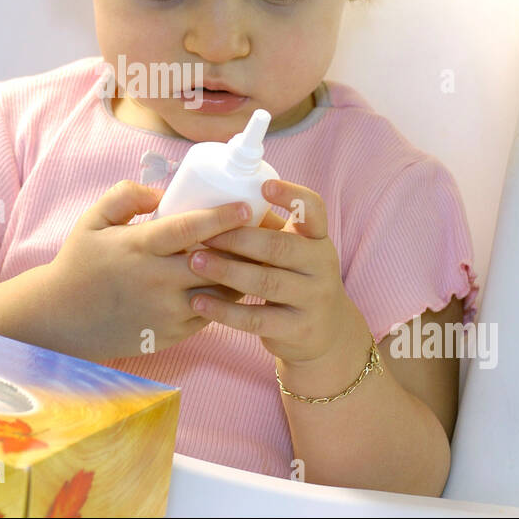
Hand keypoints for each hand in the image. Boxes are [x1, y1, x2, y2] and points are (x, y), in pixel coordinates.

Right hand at [42, 180, 256, 361]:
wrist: (60, 320)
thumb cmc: (79, 265)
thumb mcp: (92, 221)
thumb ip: (124, 196)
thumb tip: (162, 192)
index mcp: (140, 247)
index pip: (190, 229)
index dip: (222, 217)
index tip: (245, 207)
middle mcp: (157, 280)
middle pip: (215, 262)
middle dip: (243, 246)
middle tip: (263, 232)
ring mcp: (166, 310)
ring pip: (220, 292)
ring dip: (239, 275)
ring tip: (254, 258)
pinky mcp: (172, 333)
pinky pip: (211, 315)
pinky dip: (224, 300)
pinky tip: (233, 285)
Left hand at [185, 179, 359, 366]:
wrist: (325, 332)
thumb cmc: (294, 278)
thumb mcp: (292, 252)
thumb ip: (266, 231)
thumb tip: (215, 203)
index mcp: (318, 239)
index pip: (313, 209)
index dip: (291, 196)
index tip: (264, 186)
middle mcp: (322, 265)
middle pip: (279, 246)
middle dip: (238, 239)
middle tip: (204, 235)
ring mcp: (313, 298)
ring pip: (265, 282)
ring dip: (226, 271)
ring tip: (193, 262)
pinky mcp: (298, 329)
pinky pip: (256, 318)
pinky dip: (224, 310)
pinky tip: (198, 301)